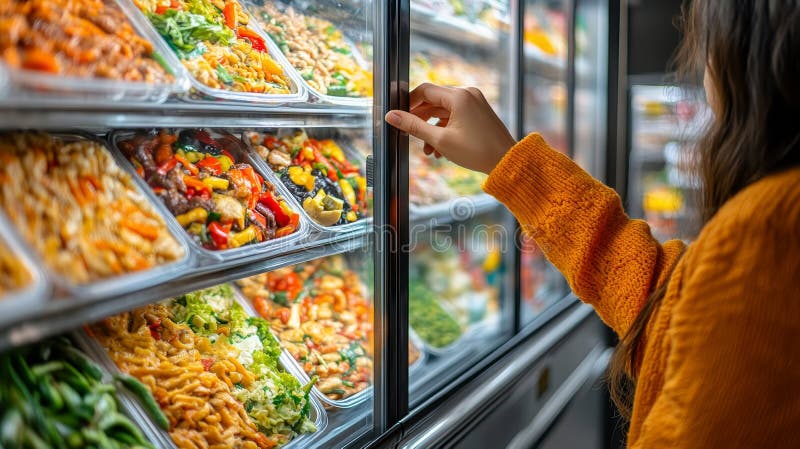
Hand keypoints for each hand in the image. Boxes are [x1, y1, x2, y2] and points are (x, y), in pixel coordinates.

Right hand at [385, 83, 515, 173]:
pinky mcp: (479, 112)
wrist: (507, 162)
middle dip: (420, 120)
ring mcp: (475, 102)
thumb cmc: (476, 151)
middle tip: (410, 135)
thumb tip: (391, 116)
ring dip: (432, 129)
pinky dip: (445, 129)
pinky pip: (455, 116)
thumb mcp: (440, 140)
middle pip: (434, 101)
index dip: (408, 103)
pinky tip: (440, 150)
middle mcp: (467, 94)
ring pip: (444, 111)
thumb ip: (414, 126)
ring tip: (427, 150)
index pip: (425, 91)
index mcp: (459, 96)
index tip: (399, 116)